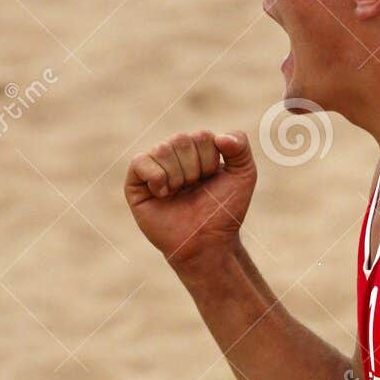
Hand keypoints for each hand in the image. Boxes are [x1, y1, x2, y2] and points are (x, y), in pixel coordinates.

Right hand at [124, 130, 256, 267]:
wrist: (208, 242)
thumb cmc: (223, 212)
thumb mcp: (244, 175)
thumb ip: (240, 145)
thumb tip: (220, 137)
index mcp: (195, 150)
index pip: (202, 136)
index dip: (210, 161)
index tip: (211, 181)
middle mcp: (173, 155)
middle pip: (181, 140)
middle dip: (194, 169)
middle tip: (194, 190)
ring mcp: (153, 168)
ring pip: (162, 150)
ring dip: (178, 177)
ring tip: (179, 194)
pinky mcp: (136, 183)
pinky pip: (140, 162)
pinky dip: (156, 177)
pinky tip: (163, 194)